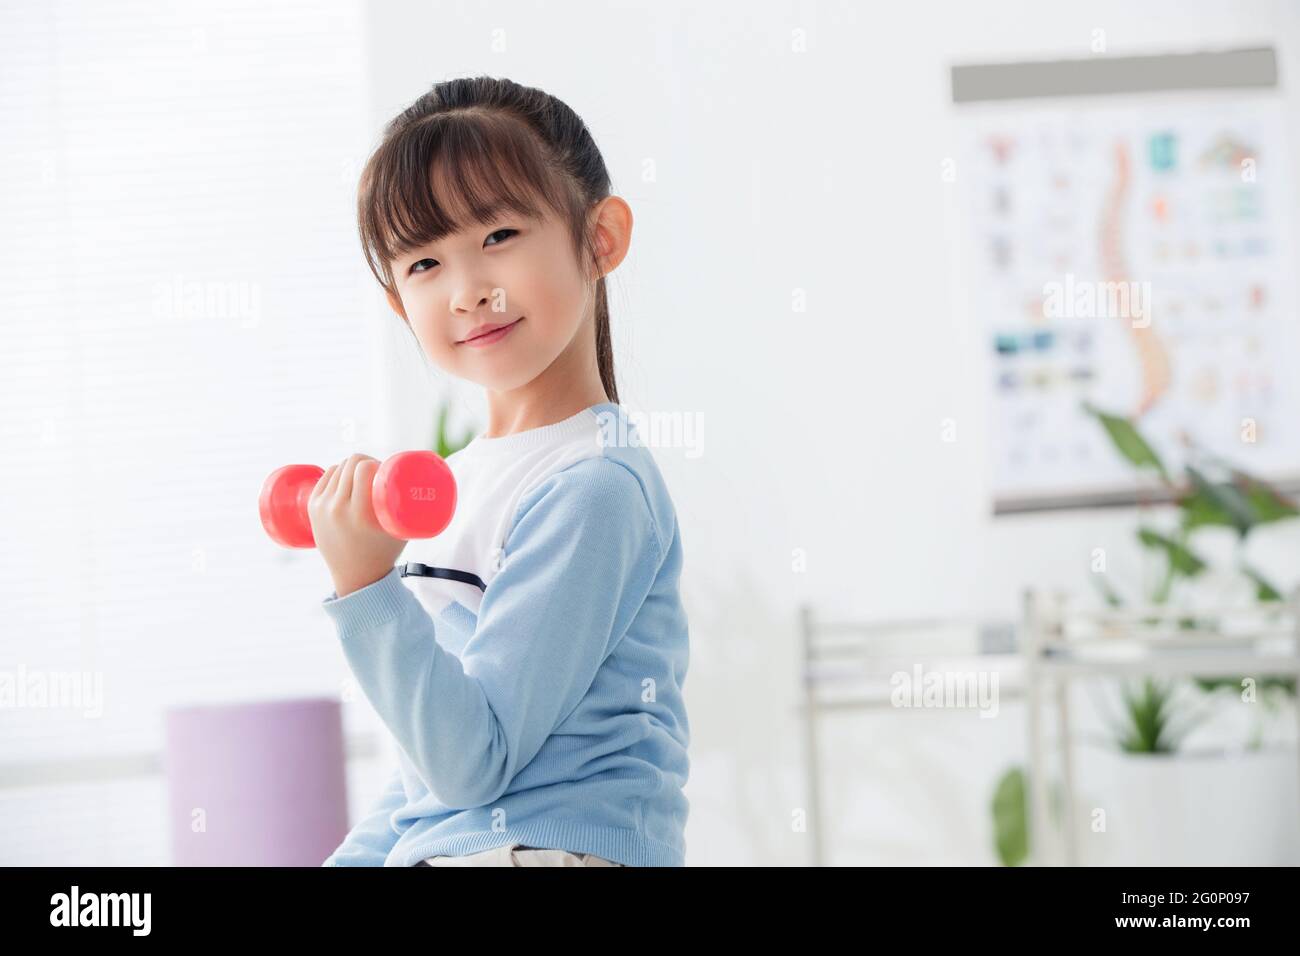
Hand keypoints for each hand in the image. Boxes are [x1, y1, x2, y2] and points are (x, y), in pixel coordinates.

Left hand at [308, 453, 407, 597]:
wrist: (356, 578)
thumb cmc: (385, 553)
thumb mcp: (401, 530)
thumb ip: (413, 506)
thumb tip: (426, 478)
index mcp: (359, 514)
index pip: (364, 467)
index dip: (377, 462)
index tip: (386, 471)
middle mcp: (336, 508)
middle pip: (350, 463)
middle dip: (366, 461)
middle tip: (378, 474)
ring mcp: (321, 508)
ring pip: (338, 467)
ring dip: (352, 467)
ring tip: (364, 478)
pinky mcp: (313, 507)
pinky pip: (326, 476)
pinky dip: (338, 472)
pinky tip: (347, 478)